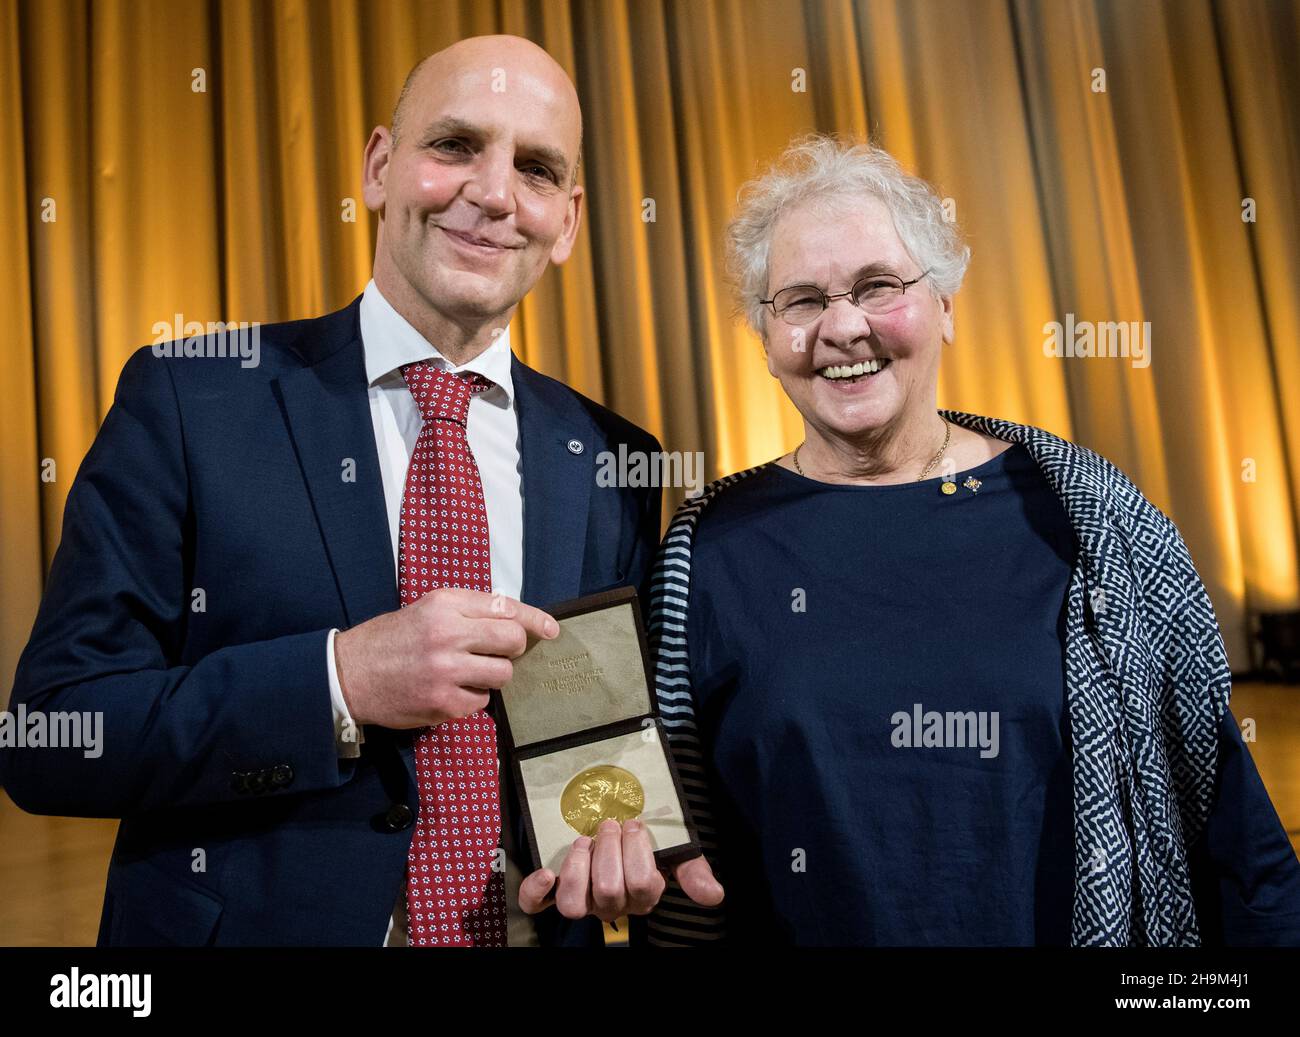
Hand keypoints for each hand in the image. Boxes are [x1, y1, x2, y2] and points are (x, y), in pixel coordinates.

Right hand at [333, 588, 557, 727]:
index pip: (505, 607)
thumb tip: (515, 621)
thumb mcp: (426, 609)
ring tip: (465, 673)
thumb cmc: (391, 640)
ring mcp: (446, 670)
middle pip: (513, 641)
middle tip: (497, 654)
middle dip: (513, 649)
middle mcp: (448, 633)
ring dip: (491, 676)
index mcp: (445, 604)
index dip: (535, 619)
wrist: (348, 674)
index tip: (551, 629)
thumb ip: (467, 611)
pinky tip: (449, 691)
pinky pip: (481, 702)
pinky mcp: (443, 703)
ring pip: (502, 674)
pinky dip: (472, 699)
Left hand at [518, 818, 724, 922]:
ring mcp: (580, 901)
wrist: (615, 825)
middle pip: (608, 891)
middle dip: (609, 849)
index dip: (637, 853)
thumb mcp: (674, 851)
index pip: (642, 886)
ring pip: (573, 904)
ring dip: (578, 867)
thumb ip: (692, 871)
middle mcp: (611, 904)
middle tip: (610, 824)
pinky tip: (545, 871)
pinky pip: (536, 904)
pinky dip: (537, 890)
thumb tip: (714, 895)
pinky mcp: (549, 893)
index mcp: (641, 895)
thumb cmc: (645, 841)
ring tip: (584, 840)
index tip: (634, 823)